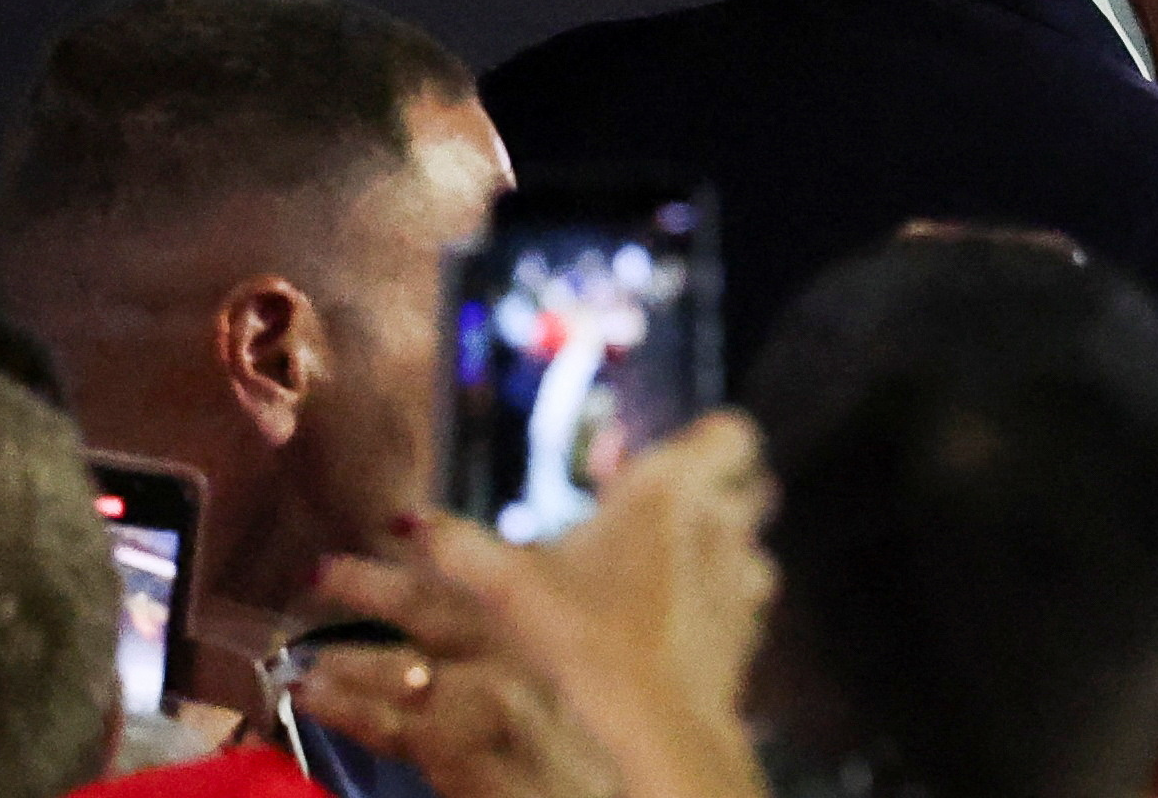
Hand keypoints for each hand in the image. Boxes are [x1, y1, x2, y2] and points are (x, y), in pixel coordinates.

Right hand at [307, 412, 777, 797]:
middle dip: (706, 487)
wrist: (657, 728)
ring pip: (748, 537)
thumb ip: (461, 548)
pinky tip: (674, 618)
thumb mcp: (512, 590)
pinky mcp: (751, 625)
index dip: (702, 437)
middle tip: (648, 511)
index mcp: (670, 489)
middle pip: (745, 479)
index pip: (730, 430)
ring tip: (660, 566)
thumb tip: (405, 520)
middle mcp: (721, 521)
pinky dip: (719, 593)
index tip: (654, 460)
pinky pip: (746, 592)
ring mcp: (745, 575)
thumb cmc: (588, 645)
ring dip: (715, 540)